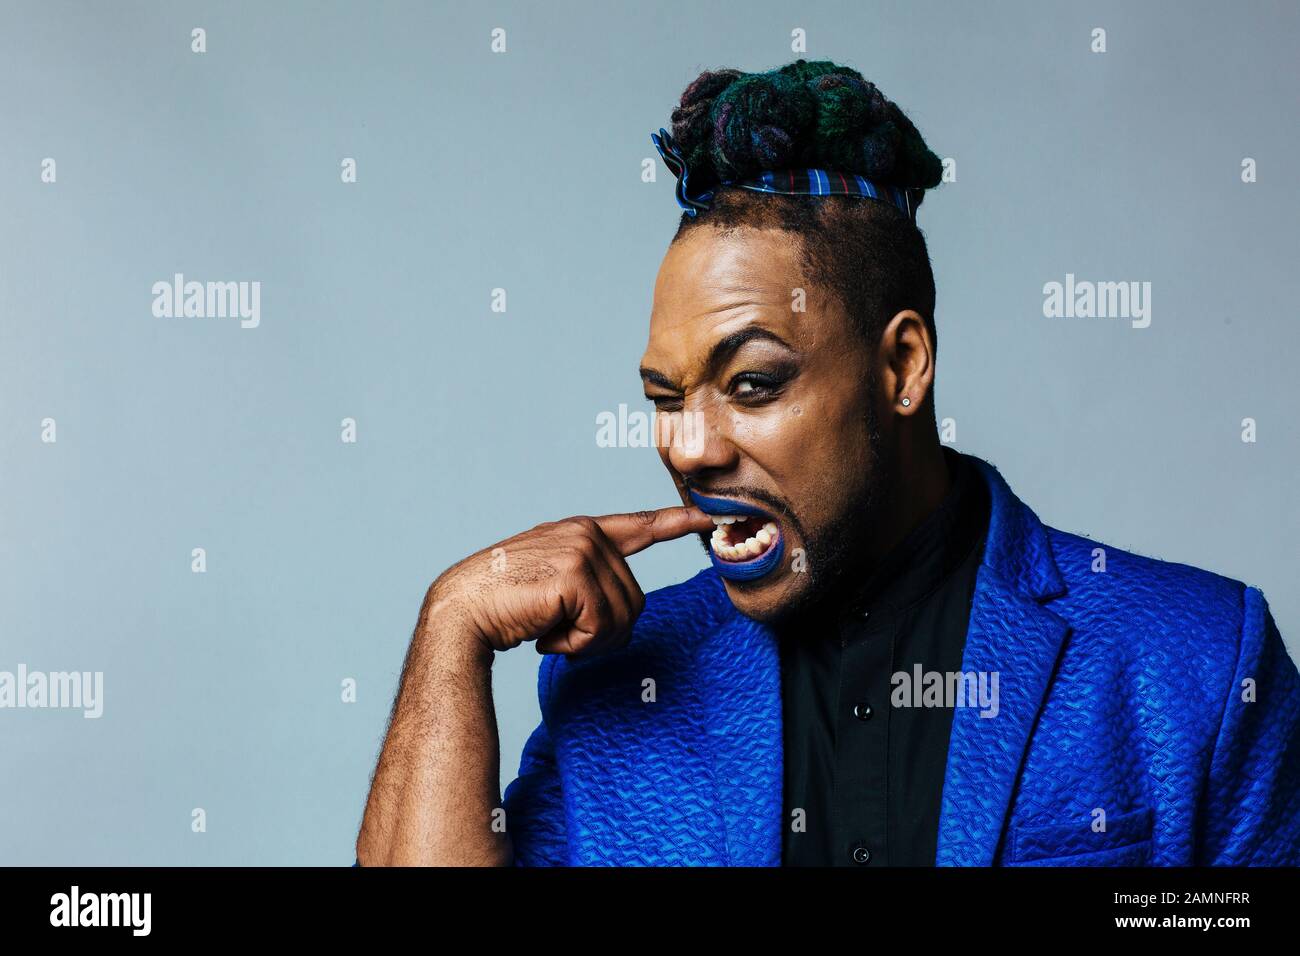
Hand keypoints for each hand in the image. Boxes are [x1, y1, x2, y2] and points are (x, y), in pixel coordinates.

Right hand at [425, 506, 713, 657]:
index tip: (706, 518)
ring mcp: (581, 550)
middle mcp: (585, 533)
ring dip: (587, 640)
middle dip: (601, 631)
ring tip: (549, 630)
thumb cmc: (501, 605)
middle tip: (558, 631)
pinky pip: (603, 627)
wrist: (460, 613)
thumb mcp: (550, 582)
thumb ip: (587, 582)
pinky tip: (546, 636)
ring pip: (622, 617)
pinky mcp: (576, 575)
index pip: (638, 525)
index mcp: (579, 531)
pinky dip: (576, 645)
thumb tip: (623, 612)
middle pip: (634, 599)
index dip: (675, 523)